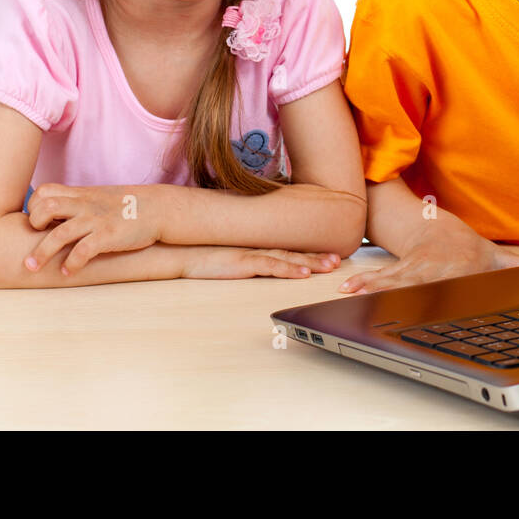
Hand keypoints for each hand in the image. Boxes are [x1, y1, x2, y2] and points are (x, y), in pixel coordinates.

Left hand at [24, 184, 161, 276]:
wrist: (159, 208)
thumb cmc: (128, 206)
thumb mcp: (100, 197)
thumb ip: (79, 204)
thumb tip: (57, 217)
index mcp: (81, 195)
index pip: (45, 191)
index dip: (34, 206)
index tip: (37, 222)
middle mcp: (85, 206)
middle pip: (45, 208)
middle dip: (33, 224)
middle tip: (33, 238)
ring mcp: (96, 221)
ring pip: (59, 234)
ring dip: (42, 253)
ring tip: (32, 267)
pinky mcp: (108, 236)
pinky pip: (83, 251)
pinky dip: (71, 263)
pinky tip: (68, 272)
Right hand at [183, 246, 342, 279]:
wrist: (179, 249)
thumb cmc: (201, 253)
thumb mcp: (226, 254)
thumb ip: (242, 256)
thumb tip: (253, 260)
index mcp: (255, 245)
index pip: (287, 247)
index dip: (308, 250)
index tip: (327, 253)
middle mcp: (257, 247)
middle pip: (294, 251)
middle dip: (318, 255)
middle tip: (339, 259)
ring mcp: (251, 253)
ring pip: (288, 257)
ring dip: (311, 261)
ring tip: (331, 265)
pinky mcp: (242, 262)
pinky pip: (270, 266)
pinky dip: (289, 269)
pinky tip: (303, 273)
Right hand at [338, 220, 518, 293]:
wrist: (433, 224)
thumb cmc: (466, 247)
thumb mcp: (494, 254)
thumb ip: (518, 266)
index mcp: (464, 267)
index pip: (459, 281)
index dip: (451, 287)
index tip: (440, 289)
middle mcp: (439, 269)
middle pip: (423, 283)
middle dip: (407, 290)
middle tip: (387, 298)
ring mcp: (417, 267)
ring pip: (399, 279)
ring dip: (378, 287)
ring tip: (357, 293)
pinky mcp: (400, 267)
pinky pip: (383, 277)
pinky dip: (366, 282)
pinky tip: (350, 290)